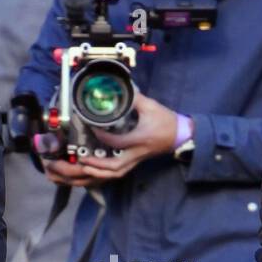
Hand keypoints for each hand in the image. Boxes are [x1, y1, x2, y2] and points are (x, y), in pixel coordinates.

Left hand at [43, 93, 179, 185]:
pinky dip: (105, 173)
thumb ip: (134, 98)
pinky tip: (94, 169)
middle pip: (115, 168)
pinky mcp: (135, 161)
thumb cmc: (166, 121)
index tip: (93, 129)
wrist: (180, 135)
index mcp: (140, 139)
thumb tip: (119, 88)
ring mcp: (136, 159)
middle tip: (82, 158)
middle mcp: (137, 153)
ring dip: (99, 173)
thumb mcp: (151, 106)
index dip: (104, 138)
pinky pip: (118, 172)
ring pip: (116, 174)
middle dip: (97, 166)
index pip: (118, 143)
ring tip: (84, 166)